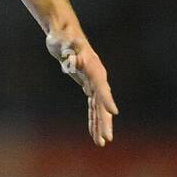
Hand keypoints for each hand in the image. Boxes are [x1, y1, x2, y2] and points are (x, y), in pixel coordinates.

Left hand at [46, 30, 118, 146]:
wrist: (63, 33)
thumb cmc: (62, 36)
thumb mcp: (64, 42)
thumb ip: (70, 49)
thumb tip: (76, 58)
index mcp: (94, 68)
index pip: (102, 87)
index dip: (107, 100)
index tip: (113, 113)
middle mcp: (97, 77)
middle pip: (102, 102)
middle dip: (104, 121)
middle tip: (106, 139)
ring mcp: (93, 82)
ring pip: (98, 108)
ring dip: (99, 125)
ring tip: (102, 142)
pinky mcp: (87, 86)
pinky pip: (92, 106)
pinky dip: (92, 119)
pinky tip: (94, 134)